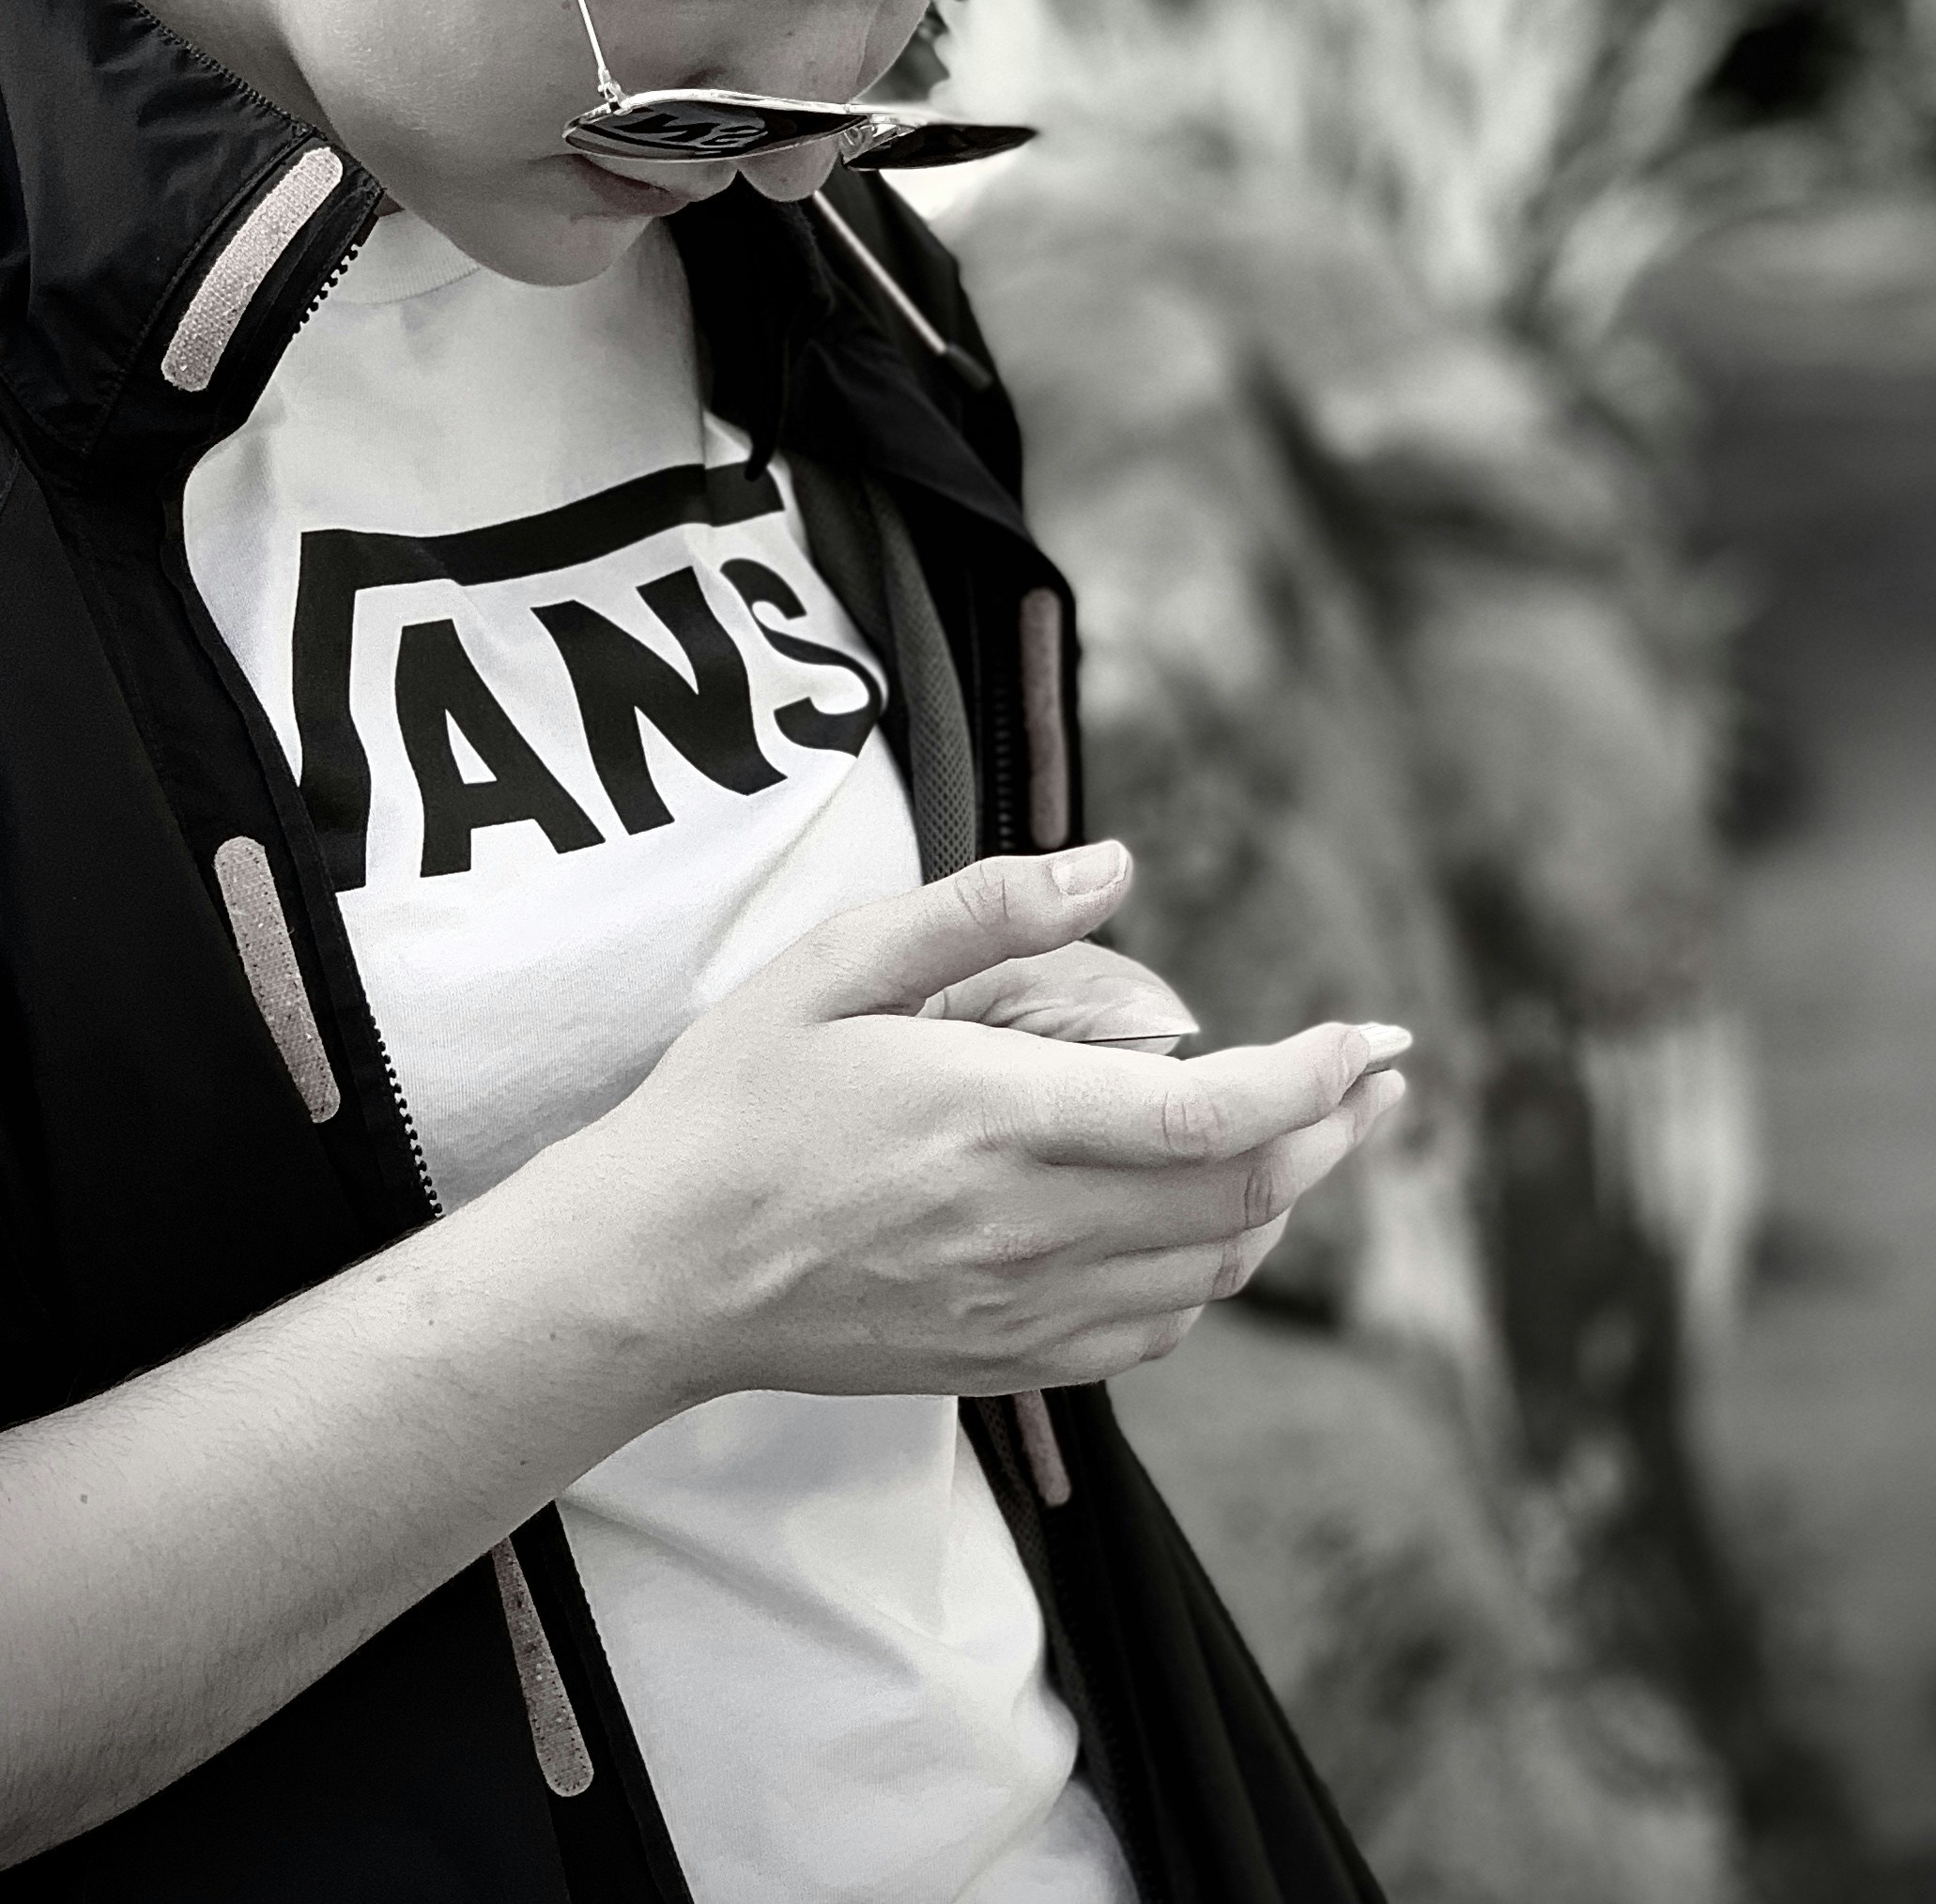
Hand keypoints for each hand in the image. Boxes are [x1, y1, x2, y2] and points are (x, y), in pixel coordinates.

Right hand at [574, 844, 1408, 1401]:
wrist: (656, 1267)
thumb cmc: (737, 1101)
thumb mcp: (836, 965)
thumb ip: (982, 910)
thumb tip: (1114, 865)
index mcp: (995, 1120)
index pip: (1211, 1118)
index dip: (1315, 1079)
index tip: (1373, 1037)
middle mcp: (1027, 1228)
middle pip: (1242, 1199)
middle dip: (1337, 1134)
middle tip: (1380, 1079)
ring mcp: (1019, 1309)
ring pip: (1212, 1271)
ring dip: (1287, 1203)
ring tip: (1320, 1138)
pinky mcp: (1001, 1360)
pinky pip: (1151, 1332)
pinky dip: (1210, 1276)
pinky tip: (1208, 1228)